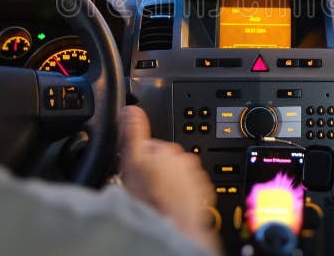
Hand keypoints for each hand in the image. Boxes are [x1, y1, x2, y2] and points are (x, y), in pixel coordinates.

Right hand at [120, 105, 220, 254]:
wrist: (171, 225)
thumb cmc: (151, 198)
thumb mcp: (132, 161)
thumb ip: (133, 132)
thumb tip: (131, 108)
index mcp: (167, 148)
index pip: (148, 146)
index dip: (137, 159)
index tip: (134, 171)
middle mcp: (184, 159)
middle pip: (162, 161)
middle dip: (154, 170)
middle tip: (144, 187)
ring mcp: (195, 176)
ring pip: (175, 176)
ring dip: (167, 183)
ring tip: (157, 198)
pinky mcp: (201, 192)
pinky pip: (187, 190)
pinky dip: (179, 194)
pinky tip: (169, 203)